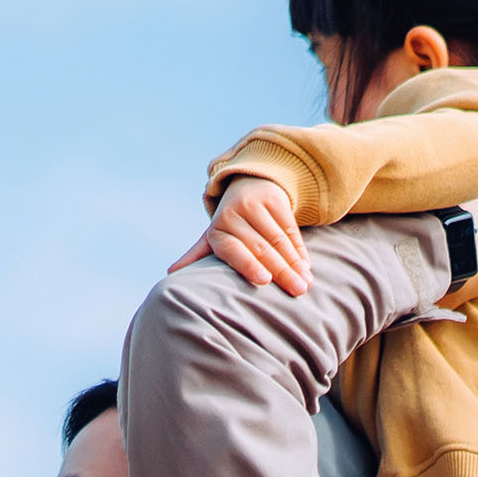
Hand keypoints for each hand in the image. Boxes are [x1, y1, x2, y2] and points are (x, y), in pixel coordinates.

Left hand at [170, 174, 310, 293]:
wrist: (247, 185)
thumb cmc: (230, 224)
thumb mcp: (214, 237)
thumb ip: (197, 255)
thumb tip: (171, 273)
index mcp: (216, 231)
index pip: (232, 250)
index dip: (247, 265)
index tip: (263, 281)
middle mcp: (233, 215)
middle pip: (261, 248)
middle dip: (281, 271)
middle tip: (297, 291)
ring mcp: (254, 204)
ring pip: (279, 240)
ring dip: (295, 263)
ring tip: (306, 283)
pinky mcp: (274, 198)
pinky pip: (290, 228)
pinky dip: (300, 248)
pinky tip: (306, 266)